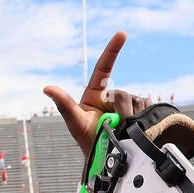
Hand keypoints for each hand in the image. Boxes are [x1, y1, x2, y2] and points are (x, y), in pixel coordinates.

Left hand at [42, 32, 150, 153]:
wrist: (106, 158)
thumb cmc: (87, 140)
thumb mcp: (75, 122)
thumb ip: (64, 103)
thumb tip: (47, 87)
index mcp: (96, 92)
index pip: (104, 66)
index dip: (113, 49)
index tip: (122, 34)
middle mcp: (112, 96)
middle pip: (122, 92)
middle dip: (119, 109)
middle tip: (110, 125)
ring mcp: (127, 104)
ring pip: (137, 100)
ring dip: (130, 117)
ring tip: (120, 129)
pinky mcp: (140, 112)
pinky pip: (146, 107)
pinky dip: (141, 118)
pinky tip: (133, 127)